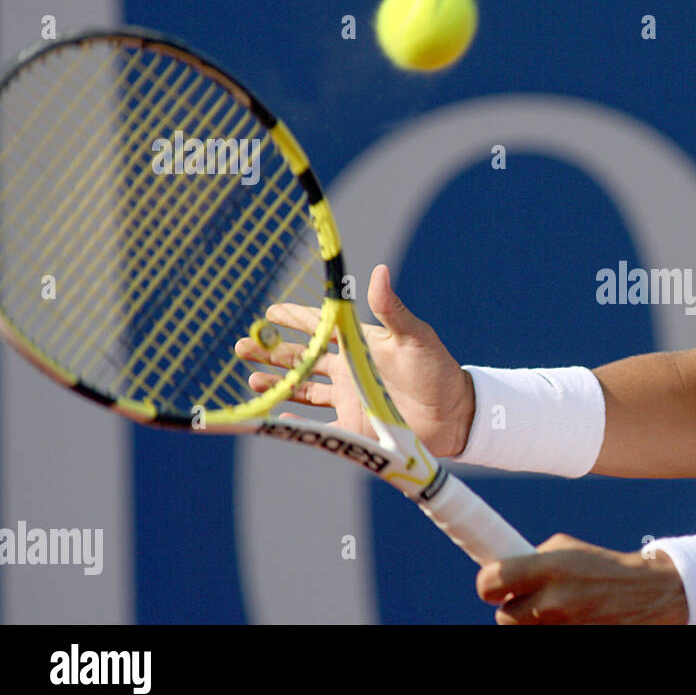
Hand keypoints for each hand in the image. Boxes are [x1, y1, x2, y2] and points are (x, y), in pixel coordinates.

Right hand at [234, 264, 476, 456]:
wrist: (454, 414)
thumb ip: (392, 309)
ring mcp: (349, 396)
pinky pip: (317, 422)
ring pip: (302, 388)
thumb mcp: (414, 336)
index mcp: (359, 343)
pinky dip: (295, 420)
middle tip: (242, 345)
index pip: (320, 326)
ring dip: (276, 382)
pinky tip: (275, 416)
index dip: (294, 318)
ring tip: (251, 378)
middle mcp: (349, 368)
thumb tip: (379, 270)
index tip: (269, 311)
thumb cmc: (436, 370)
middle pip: (301, 357)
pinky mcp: (353, 423)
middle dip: (271, 351)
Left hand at [477, 534, 687, 624]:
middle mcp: (553, 602)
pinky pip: (546, 639)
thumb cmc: (605, 569)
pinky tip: (574, 621)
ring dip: (536, 624)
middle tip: (535, 602)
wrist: (650, 596)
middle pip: (504, 618)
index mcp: (549, 568)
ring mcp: (565, 628)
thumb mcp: (569, 549)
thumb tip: (500, 570)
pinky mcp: (573, 644)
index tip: (496, 588)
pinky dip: (554, 631)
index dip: (490, 585)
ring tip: (561, 611)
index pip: (489, 583)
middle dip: (516, 610)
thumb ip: (533, 559)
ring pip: (524, 632)